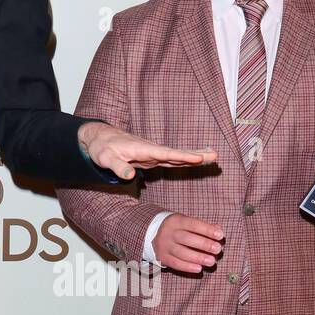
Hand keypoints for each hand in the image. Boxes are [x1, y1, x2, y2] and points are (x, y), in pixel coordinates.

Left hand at [78, 121, 217, 180]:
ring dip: (195, 155)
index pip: (166, 154)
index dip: (182, 156)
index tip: (198, 158)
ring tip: (213, 156)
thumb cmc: (102, 147)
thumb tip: (130, 176)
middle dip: (196, 154)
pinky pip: (171, 158)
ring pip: (176, 155)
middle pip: (176, 153)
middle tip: (215, 155)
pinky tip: (196, 158)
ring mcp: (152, 154)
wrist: (99, 137)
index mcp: (142, 150)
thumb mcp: (105, 158)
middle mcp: (151, 151)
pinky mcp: (152, 157)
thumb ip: (118, 168)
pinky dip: (185, 158)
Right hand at [153, 214, 224, 273]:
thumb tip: (218, 230)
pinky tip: (199, 269)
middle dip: (204, 244)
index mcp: (177, 220)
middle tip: (217, 249)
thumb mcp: (189, 223)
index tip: (220, 236)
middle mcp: (168, 232)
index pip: (193, 224)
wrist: (156, 234)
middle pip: (186, 239)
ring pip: (181, 252)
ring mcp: (164, 245)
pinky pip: (175, 263)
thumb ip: (204, 226)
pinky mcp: (162, 257)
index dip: (207, 230)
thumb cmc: (180, 229)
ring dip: (198, 258)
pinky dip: (188, 267)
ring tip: (212, 261)